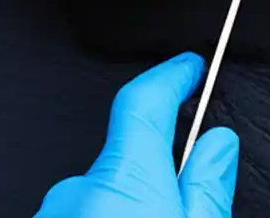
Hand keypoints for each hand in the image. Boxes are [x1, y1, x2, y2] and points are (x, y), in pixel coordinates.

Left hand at [34, 54, 238, 217]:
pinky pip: (76, 214)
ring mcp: (50, 212)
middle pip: (125, 155)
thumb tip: (218, 143)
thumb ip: (207, 187)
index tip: (189, 67)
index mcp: (125, 179)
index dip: (171, 76)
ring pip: (99, 191)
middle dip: (153, 168)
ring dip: (124, 205)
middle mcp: (77, 190)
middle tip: (180, 204)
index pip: (145, 100)